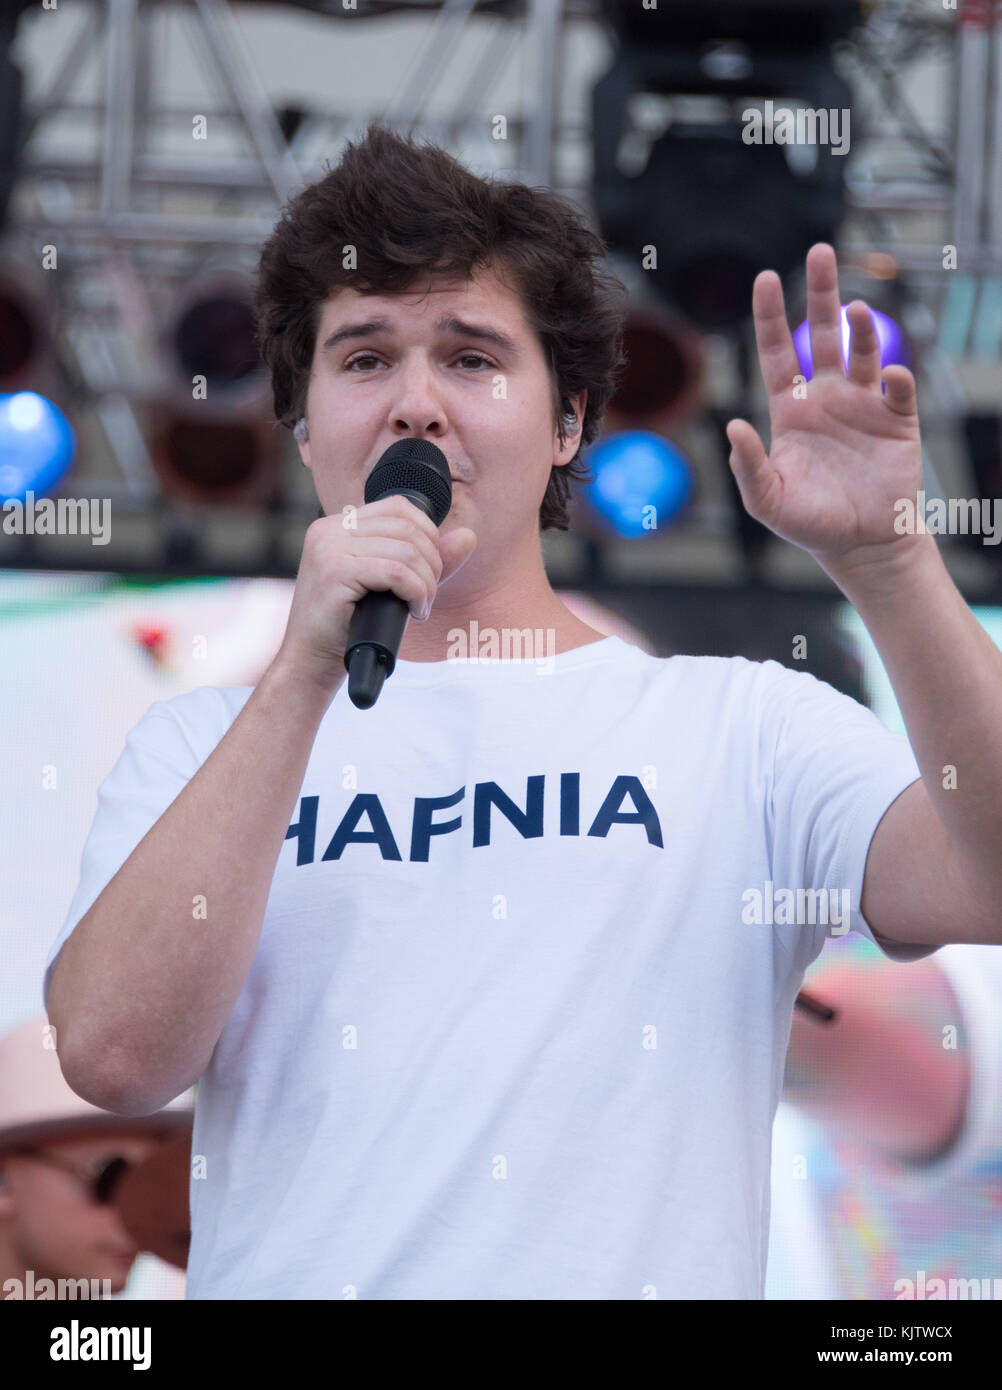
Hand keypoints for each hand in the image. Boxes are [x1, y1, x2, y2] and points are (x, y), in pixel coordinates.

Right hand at [274, 495, 477, 696]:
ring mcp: (328, 548)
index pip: (398, 507)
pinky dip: (416, 592)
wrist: (311, 662)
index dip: (427, 535)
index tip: (428, 570)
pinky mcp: (334, 572)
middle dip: (432, 563)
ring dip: (426, 583)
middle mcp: (328, 529)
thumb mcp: (390, 585)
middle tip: (427, 596)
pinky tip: (415, 611)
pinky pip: (396, 572)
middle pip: (407, 528)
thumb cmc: (348, 626)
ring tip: (421, 606)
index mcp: (336, 525)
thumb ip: (426, 559)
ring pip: (406, 551)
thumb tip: (469, 536)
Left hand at [725, 242, 928, 580]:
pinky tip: (892, 377)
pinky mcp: (897, 421)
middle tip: (820, 251)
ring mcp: (863, 405)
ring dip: (861, 328)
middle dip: (821, 292)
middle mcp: (826, 397)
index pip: (777, 351)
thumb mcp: (767, 499)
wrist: (860, 544)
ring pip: (863, 351)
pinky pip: (899, 389)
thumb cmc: (809, 523)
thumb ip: (748, 465)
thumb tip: (733, 426)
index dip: (771, 316)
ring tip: (856, 309)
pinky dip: (897, 378)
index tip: (766, 277)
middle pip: (822, 333)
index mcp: (791, 410)